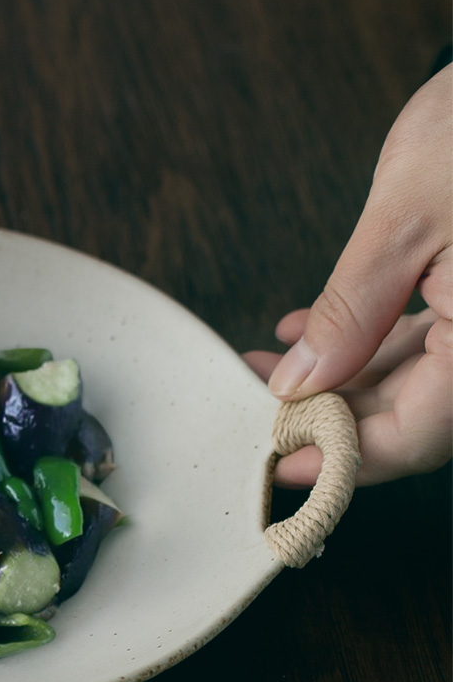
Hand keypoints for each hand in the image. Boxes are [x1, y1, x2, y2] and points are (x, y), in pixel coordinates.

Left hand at [244, 64, 451, 487]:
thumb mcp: (408, 218)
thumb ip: (353, 312)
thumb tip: (300, 384)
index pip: (417, 437)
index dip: (342, 461)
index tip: (278, 464)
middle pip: (410, 418)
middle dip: (326, 417)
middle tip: (256, 406)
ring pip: (413, 382)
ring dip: (336, 379)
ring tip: (265, 364)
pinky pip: (425, 340)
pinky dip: (365, 342)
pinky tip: (310, 330)